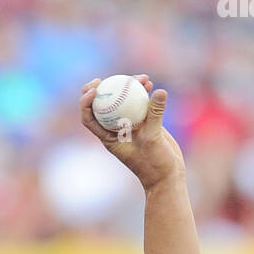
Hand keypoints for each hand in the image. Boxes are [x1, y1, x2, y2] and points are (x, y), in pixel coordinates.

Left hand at [80, 74, 185, 190]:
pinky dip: (142, 93)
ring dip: (128, 87)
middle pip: (102, 105)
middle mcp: (115, 129)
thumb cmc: (154, 164)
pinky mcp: (143, 122)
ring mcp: (129, 124)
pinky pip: (138, 103)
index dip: (86, 102)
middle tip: (108, 78)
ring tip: (142, 78)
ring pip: (122, 101)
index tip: (94, 89)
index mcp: (108, 138)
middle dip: (102, 89)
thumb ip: (154, 114)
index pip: (89, 118)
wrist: (167, 176)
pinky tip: (149, 83)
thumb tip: (160, 91)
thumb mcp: (153, 139)